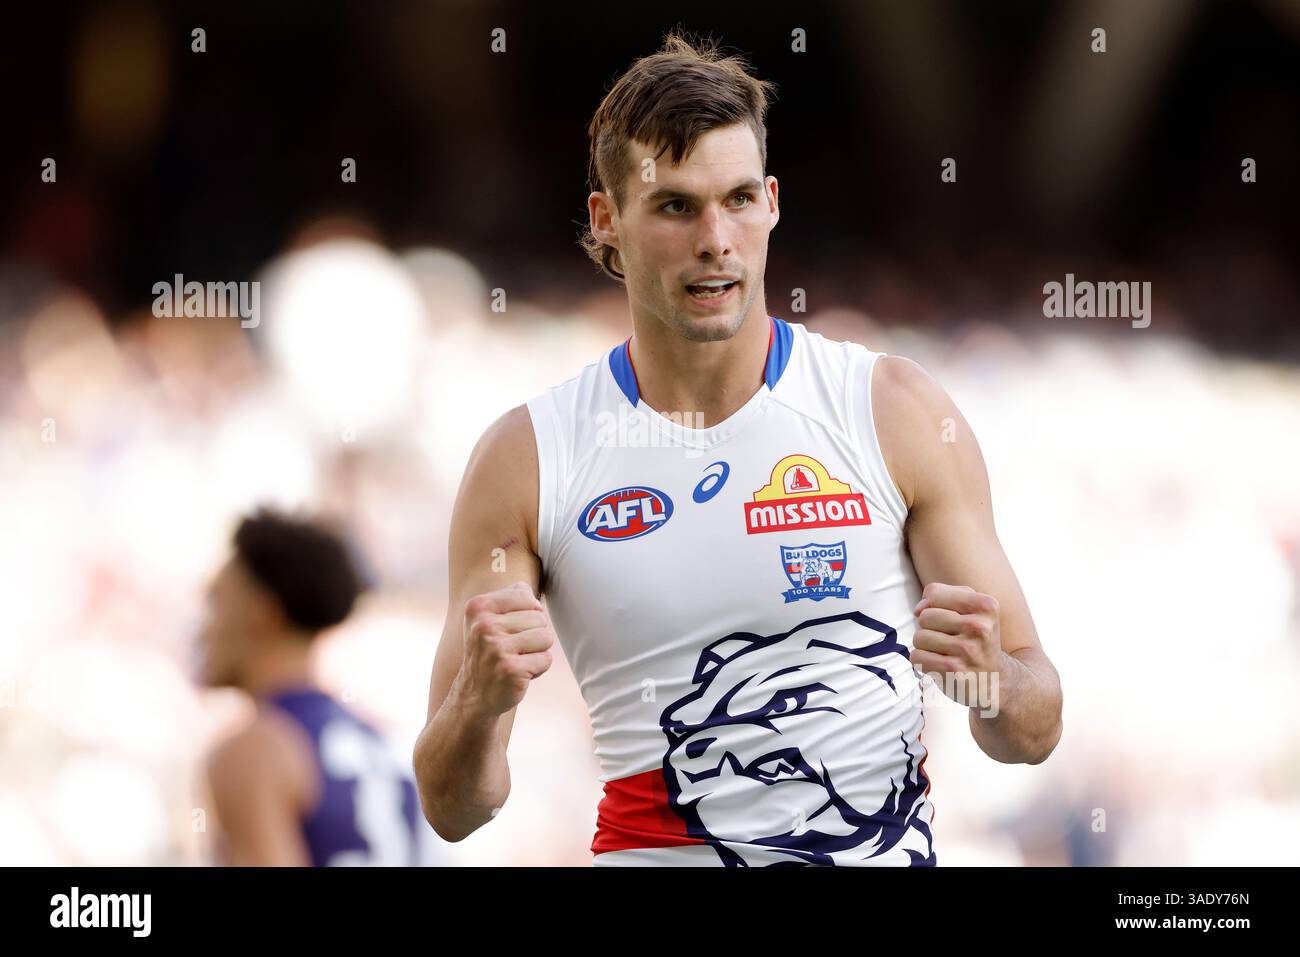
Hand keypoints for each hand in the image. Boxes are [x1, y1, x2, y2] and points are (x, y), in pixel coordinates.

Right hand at [457, 581, 554, 716]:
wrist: (475, 693)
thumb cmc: (489, 651)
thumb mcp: (488, 619)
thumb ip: (509, 598)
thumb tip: (527, 588)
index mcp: (478, 607)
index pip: (527, 597)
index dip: (527, 615)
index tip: (509, 630)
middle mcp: (484, 626)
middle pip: (539, 618)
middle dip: (533, 635)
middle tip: (512, 650)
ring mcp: (496, 648)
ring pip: (546, 637)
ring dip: (537, 652)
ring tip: (517, 660)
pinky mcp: (510, 670)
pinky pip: (546, 659)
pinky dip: (538, 669)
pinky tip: (519, 673)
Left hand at [911, 582, 1004, 706]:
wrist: (994, 680)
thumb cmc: (975, 639)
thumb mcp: (971, 609)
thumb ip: (940, 596)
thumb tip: (917, 610)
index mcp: (986, 606)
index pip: (934, 593)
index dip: (933, 605)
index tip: (949, 617)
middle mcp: (979, 627)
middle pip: (925, 616)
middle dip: (929, 627)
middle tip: (949, 638)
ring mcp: (967, 650)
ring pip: (919, 637)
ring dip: (925, 646)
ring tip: (945, 652)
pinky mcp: (954, 671)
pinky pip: (917, 657)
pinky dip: (923, 661)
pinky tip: (941, 664)